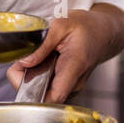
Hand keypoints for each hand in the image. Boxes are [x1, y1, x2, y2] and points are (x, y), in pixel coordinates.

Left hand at [6, 5, 123, 102]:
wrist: (103, 32)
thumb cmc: (87, 27)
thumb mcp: (62, 25)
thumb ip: (42, 44)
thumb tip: (24, 62)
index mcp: (75, 66)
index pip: (55, 96)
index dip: (33, 94)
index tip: (21, 78)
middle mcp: (75, 82)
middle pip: (45, 97)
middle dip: (26, 83)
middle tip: (21, 62)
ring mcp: (72, 86)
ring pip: (45, 93)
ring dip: (31, 80)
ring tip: (32, 59)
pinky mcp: (68, 86)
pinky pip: (48, 88)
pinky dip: (38, 77)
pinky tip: (40, 63)